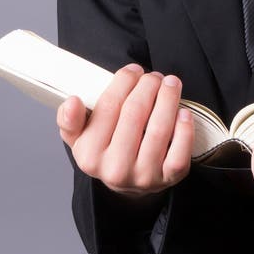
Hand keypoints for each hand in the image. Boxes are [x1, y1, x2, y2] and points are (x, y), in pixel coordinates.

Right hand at [57, 63, 193, 197]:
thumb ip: (69, 119)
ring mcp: (143, 176)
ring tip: (170, 84)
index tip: (133, 70)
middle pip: (135, 113)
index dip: (124, 81)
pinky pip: (180, 153)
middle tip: (153, 76)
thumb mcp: (79, 136)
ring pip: (159, 129)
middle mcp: (115, 169)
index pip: (108, 106)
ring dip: (168, 98)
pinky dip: (185, 129)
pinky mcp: (167, 179)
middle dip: (148, 86)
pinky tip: (183, 112)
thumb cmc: (105, 148)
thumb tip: (72, 101)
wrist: (127, 182)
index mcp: (89, 155)